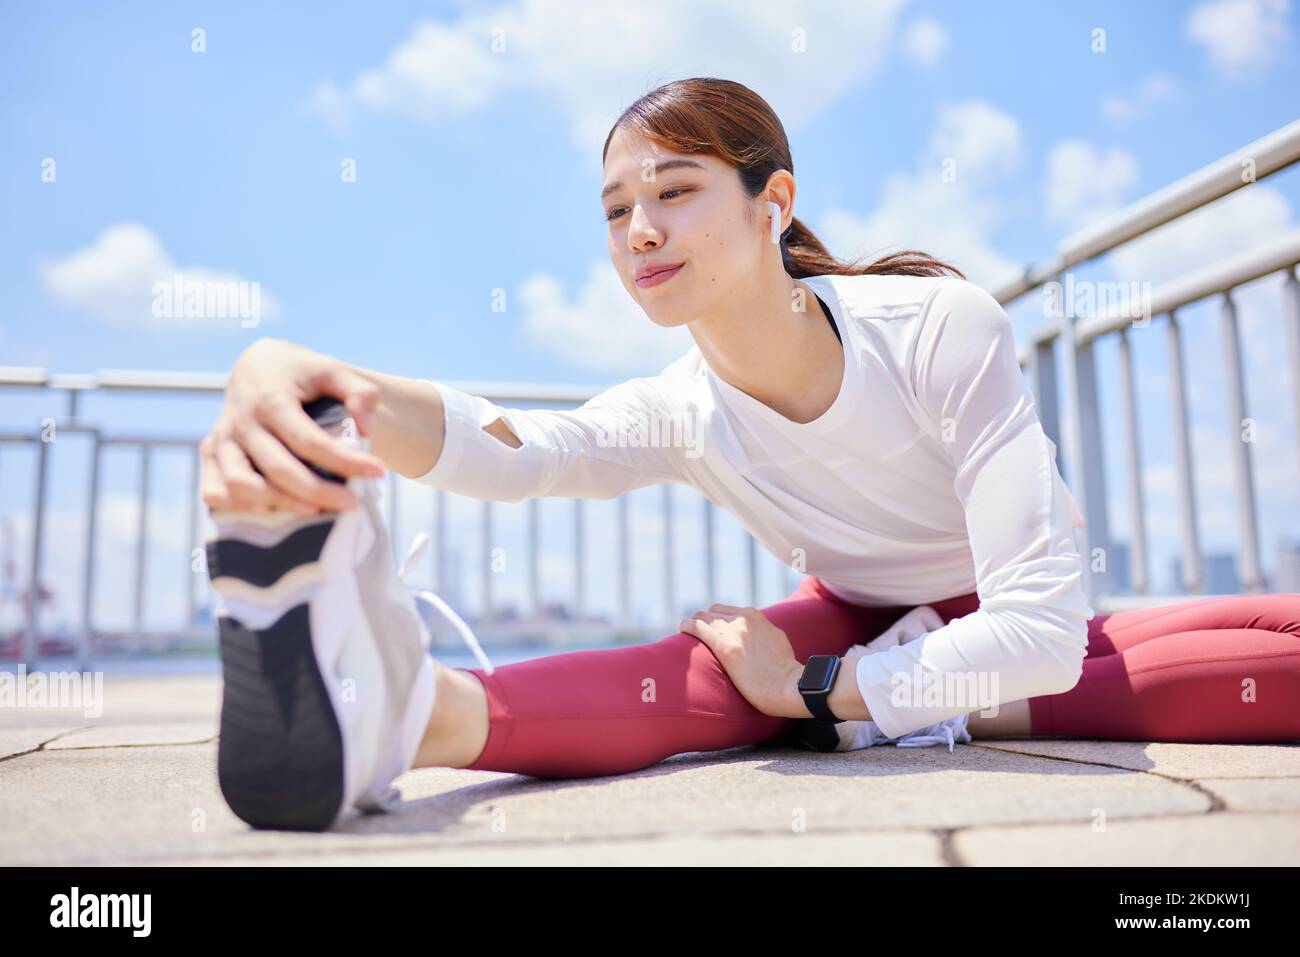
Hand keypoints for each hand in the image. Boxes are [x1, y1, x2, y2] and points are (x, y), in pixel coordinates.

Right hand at [199, 338, 388, 515]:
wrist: (257, 366)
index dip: (346, 461)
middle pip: (279, 468)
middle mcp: (241, 421)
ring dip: (280, 504)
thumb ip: (359, 392)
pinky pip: (214, 490)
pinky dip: (239, 506)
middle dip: (319, 491)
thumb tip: (366, 429)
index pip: (309, 440)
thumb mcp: (333, 370)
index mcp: (271, 399)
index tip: (378, 471)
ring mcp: (222, 439)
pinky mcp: (212, 454)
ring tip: (316, 511)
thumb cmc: (301, 373)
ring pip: (241, 484)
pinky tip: (274, 510)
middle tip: (353, 504)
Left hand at [679, 604, 803, 718]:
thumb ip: (763, 633)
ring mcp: (735, 631)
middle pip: (714, 612)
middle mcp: (745, 618)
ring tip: (686, 632)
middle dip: (705, 621)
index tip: (711, 629)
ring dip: (694, 623)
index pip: (729, 611)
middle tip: (697, 633)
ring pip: (704, 616)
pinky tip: (682, 629)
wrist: (789, 686)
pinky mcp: (725, 646)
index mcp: (757, 617)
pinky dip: (687, 626)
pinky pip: (698, 627)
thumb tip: (757, 637)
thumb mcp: (777, 641)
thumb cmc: (785, 673)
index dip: (718, 620)